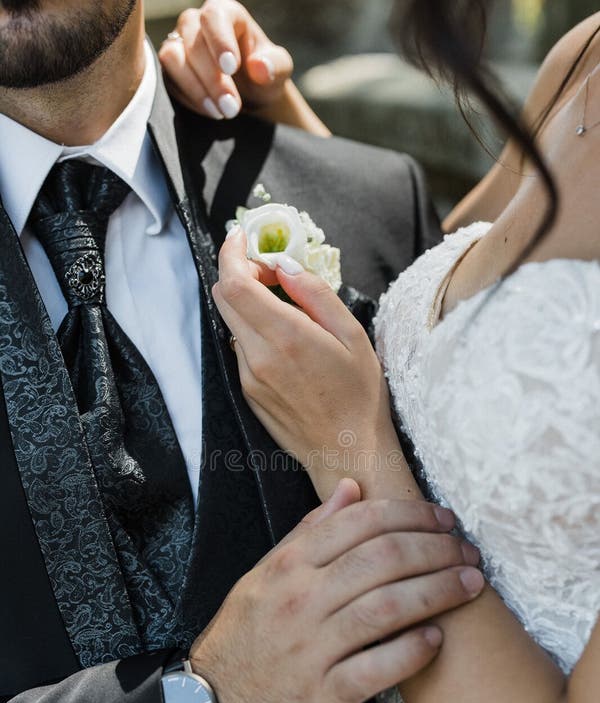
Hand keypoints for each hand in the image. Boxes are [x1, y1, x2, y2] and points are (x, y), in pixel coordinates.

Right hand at [159, 0, 292, 119]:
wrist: (250, 95)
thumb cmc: (264, 75)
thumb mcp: (279, 70)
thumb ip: (275, 65)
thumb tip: (259, 66)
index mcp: (226, 13)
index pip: (214, 16)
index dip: (220, 41)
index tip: (231, 68)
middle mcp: (196, 23)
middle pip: (193, 40)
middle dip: (212, 78)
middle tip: (232, 107)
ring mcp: (179, 44)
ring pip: (172, 58)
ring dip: (195, 89)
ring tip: (220, 112)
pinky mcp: (169, 69)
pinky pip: (167, 80)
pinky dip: (188, 98)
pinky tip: (210, 111)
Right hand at [190, 480, 483, 702]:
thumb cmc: (248, 636)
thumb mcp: (266, 575)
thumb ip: (310, 532)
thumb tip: (351, 489)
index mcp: (288, 565)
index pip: (361, 522)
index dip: (412, 515)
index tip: (444, 519)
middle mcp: (299, 601)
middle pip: (382, 559)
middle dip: (436, 549)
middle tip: (467, 551)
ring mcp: (311, 649)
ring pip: (387, 608)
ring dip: (439, 592)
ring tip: (471, 585)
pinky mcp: (324, 697)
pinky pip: (378, 668)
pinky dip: (413, 652)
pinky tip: (437, 640)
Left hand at [213, 229, 402, 499]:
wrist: (346, 451)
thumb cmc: (359, 395)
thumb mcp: (352, 335)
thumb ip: (315, 294)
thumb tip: (284, 265)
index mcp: (286, 337)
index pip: (235, 282)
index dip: (232, 253)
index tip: (242, 237)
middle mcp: (258, 356)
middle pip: (224, 297)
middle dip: (239, 272)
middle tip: (271, 270)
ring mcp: (248, 376)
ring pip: (231, 321)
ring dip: (248, 302)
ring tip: (285, 307)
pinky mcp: (248, 391)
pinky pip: (240, 346)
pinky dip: (253, 329)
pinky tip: (284, 339)